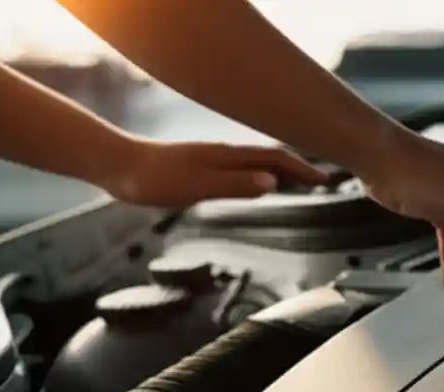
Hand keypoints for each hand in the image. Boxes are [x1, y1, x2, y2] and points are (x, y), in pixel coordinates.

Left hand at [98, 137, 328, 207]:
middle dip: (299, 166)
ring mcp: (212, 158)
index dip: (303, 170)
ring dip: (281, 169)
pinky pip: (240, 167)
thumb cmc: (152, 179)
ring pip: (256, 161)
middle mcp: (223, 153)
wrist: (115, 165)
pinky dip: (259, 173)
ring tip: (299, 181)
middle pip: (270, 157)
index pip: (275, 161)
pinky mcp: (200, 165)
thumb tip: (274, 185)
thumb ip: (235, 185)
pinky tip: (254, 182)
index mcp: (227, 157)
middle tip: (322, 180)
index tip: (327, 180)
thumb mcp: (196, 187)